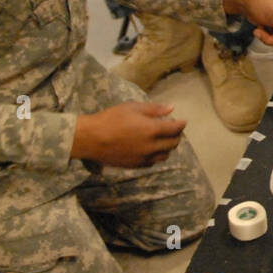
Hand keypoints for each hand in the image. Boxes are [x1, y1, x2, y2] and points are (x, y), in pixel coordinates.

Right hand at [71, 101, 186, 166]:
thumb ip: (154, 109)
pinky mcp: (135, 165)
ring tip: (162, 140)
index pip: (176, 129)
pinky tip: (151, 149)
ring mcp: (144, 158)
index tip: (182, 121)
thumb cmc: (111, 119)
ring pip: (165, 155)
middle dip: (176, 136)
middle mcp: (151, 147)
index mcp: (152, 130)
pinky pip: (153, 162)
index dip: (181, 124)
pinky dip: (156, 155)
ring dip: (167, 147)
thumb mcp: (132, 108)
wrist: (90, 139)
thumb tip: (171, 108)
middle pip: (173, 144)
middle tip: (172, 130)